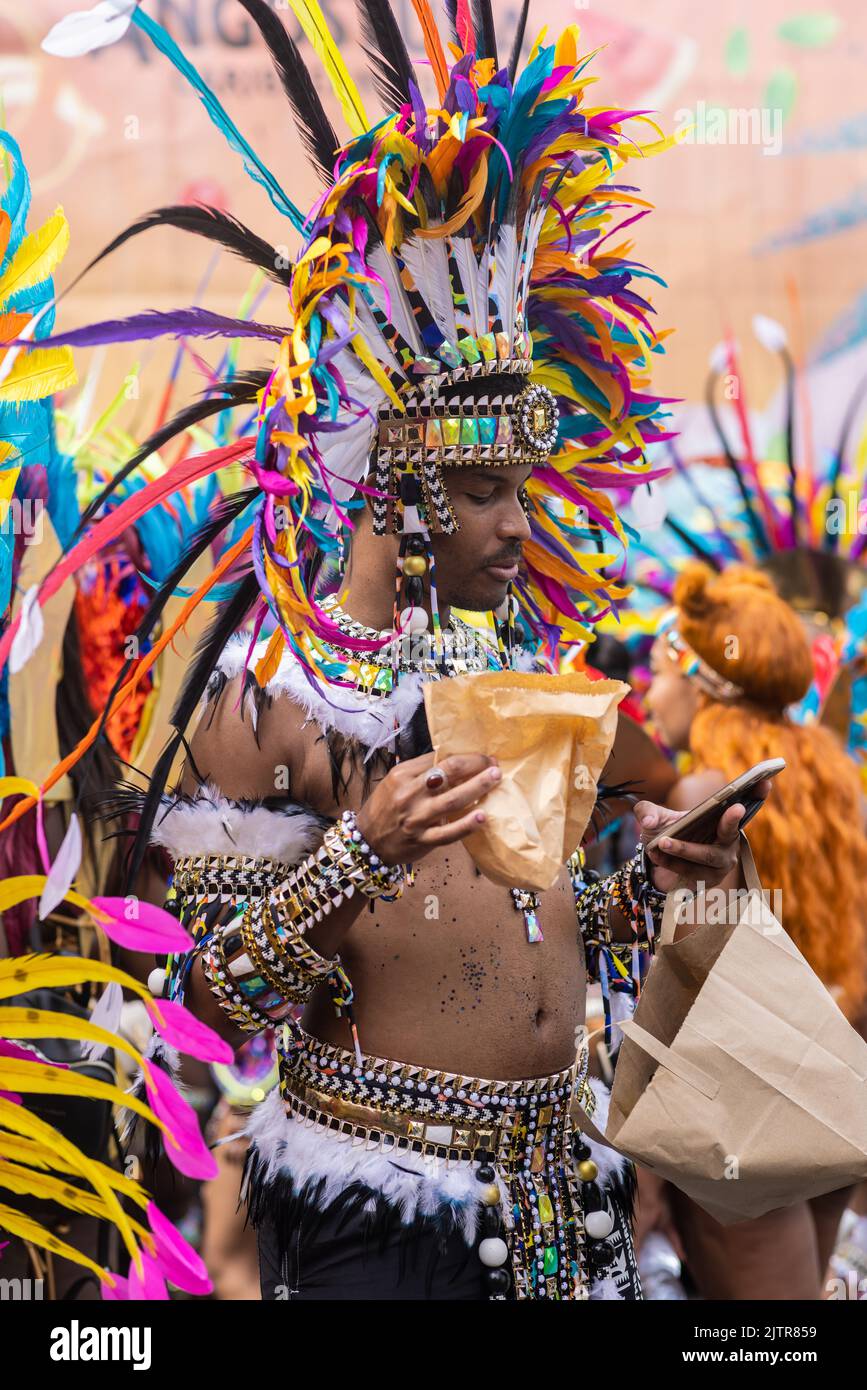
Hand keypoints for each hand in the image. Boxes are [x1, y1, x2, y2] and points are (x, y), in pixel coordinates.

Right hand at [355, 751, 500, 865]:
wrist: (366, 842)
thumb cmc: (385, 808)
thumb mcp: (396, 783)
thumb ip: (421, 772)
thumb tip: (455, 761)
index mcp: (402, 774)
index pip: (439, 758)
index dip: (465, 755)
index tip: (483, 757)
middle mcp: (409, 794)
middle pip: (448, 773)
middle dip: (475, 765)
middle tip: (494, 764)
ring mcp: (416, 818)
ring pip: (452, 800)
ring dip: (477, 787)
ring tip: (495, 779)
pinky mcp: (422, 840)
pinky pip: (448, 832)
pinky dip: (467, 825)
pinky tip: (483, 817)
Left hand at [633, 779, 771, 893]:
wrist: (656, 867)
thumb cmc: (664, 835)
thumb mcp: (654, 818)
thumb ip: (647, 811)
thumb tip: (649, 822)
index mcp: (720, 820)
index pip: (743, 806)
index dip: (757, 794)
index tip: (766, 782)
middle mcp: (727, 842)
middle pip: (731, 832)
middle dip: (731, 821)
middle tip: (734, 808)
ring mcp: (721, 864)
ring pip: (708, 856)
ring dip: (684, 849)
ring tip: (661, 843)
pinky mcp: (709, 881)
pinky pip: (693, 872)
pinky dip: (672, 863)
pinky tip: (656, 854)